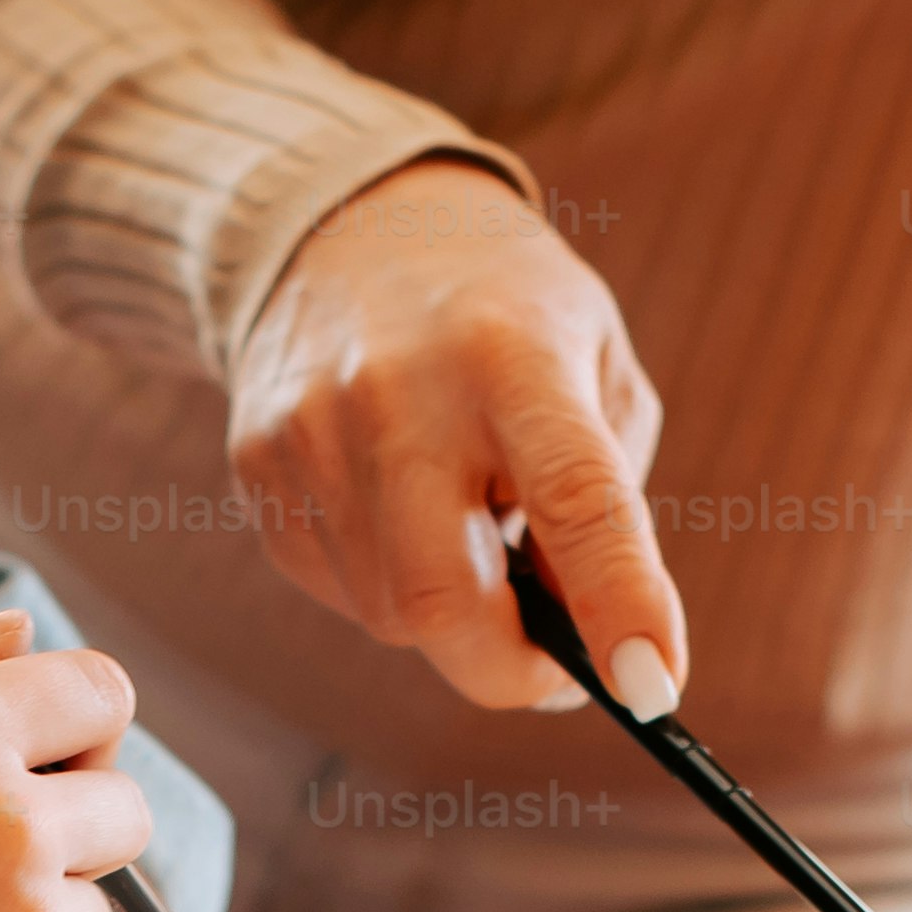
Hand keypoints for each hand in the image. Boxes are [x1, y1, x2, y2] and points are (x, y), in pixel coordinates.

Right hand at [225, 160, 687, 719]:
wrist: (341, 222)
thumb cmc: (503, 313)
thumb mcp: (590, 365)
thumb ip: (604, 502)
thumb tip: (590, 645)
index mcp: (512, 353)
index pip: (575, 499)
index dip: (620, 604)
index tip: (653, 689)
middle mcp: (398, 394)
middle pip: (447, 603)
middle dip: (513, 671)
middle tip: (560, 667)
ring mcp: (310, 433)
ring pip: (391, 617)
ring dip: (453, 615)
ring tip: (472, 530)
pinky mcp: (258, 467)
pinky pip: (338, 590)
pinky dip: (390, 583)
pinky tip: (403, 509)